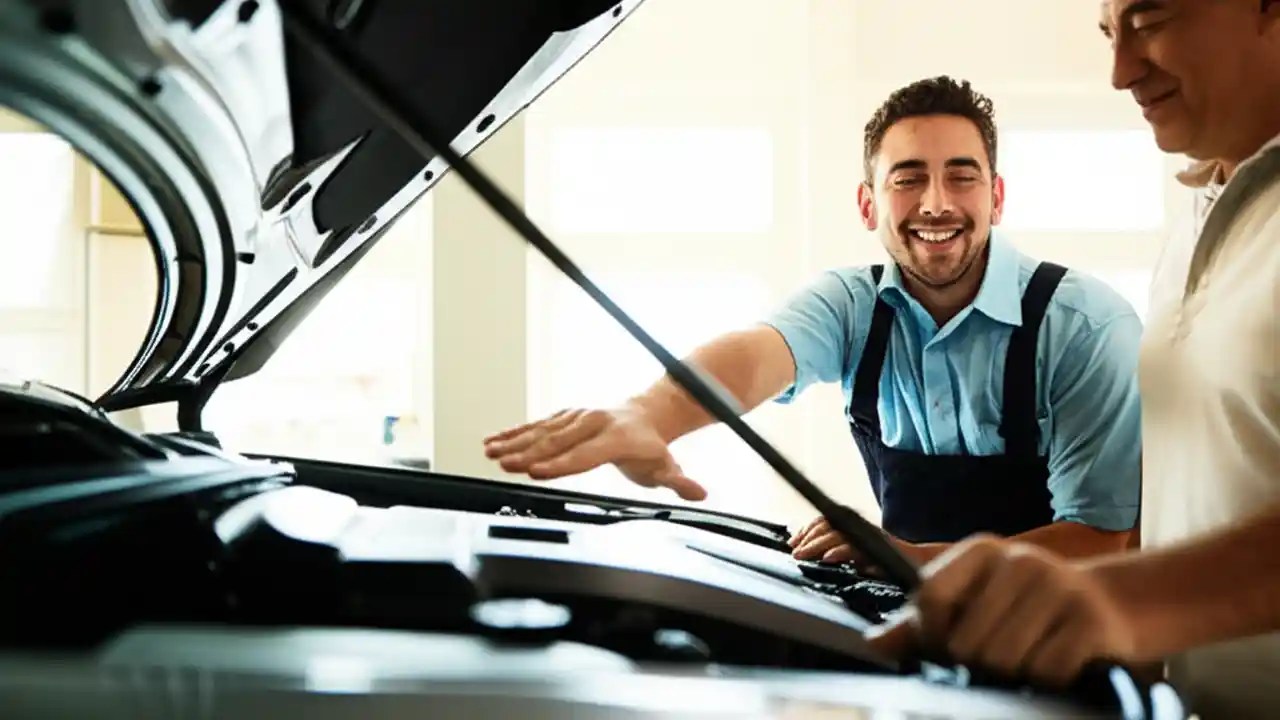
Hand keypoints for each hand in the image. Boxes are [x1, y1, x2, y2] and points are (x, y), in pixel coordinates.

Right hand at [482, 407, 707, 500]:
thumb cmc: (653, 448)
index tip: (537, 473)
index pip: (585, 454)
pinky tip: (492, 441)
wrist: (647, 413)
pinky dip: (514, 432)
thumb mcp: (667, 467)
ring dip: (514, 441)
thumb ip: (679, 482)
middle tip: (505, 464)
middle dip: (529, 453)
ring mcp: (577, 417)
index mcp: (617, 438)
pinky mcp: (564, 416)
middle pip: (558, 441)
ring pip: (542, 430)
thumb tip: (699, 493)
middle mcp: (593, 423)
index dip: (561, 464)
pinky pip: (536, 424)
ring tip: (490, 452)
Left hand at [788, 515, 920, 567]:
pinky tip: (828, 558)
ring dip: (817, 545)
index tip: (792, 542)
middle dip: (807, 538)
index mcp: (852, 525)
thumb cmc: (884, 560)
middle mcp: (858, 526)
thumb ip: (836, 550)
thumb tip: (809, 553)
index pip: (823, 520)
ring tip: (803, 554)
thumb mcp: (855, 554)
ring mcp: (867, 536)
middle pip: (826, 525)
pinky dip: (839, 552)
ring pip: (836, 535)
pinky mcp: (877, 549)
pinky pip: (854, 548)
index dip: (806, 529)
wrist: (917, 564)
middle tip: (795, 552)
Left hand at [865, 535, 1138, 688]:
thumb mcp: (974, 603)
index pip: (930, 597)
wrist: (1110, 606)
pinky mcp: (1089, 620)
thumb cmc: (1024, 608)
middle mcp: (1017, 560)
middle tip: (994, 659)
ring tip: (1026, 659)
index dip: (930, 635)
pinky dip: (1047, 681)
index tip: (944, 648)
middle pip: (965, 641)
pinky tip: (1057, 664)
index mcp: (980, 552)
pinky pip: (1046, 673)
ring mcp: (1056, 587)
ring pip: (1004, 661)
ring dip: (1012, 675)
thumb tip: (874, 646)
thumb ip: (921, 625)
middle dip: (975, 664)